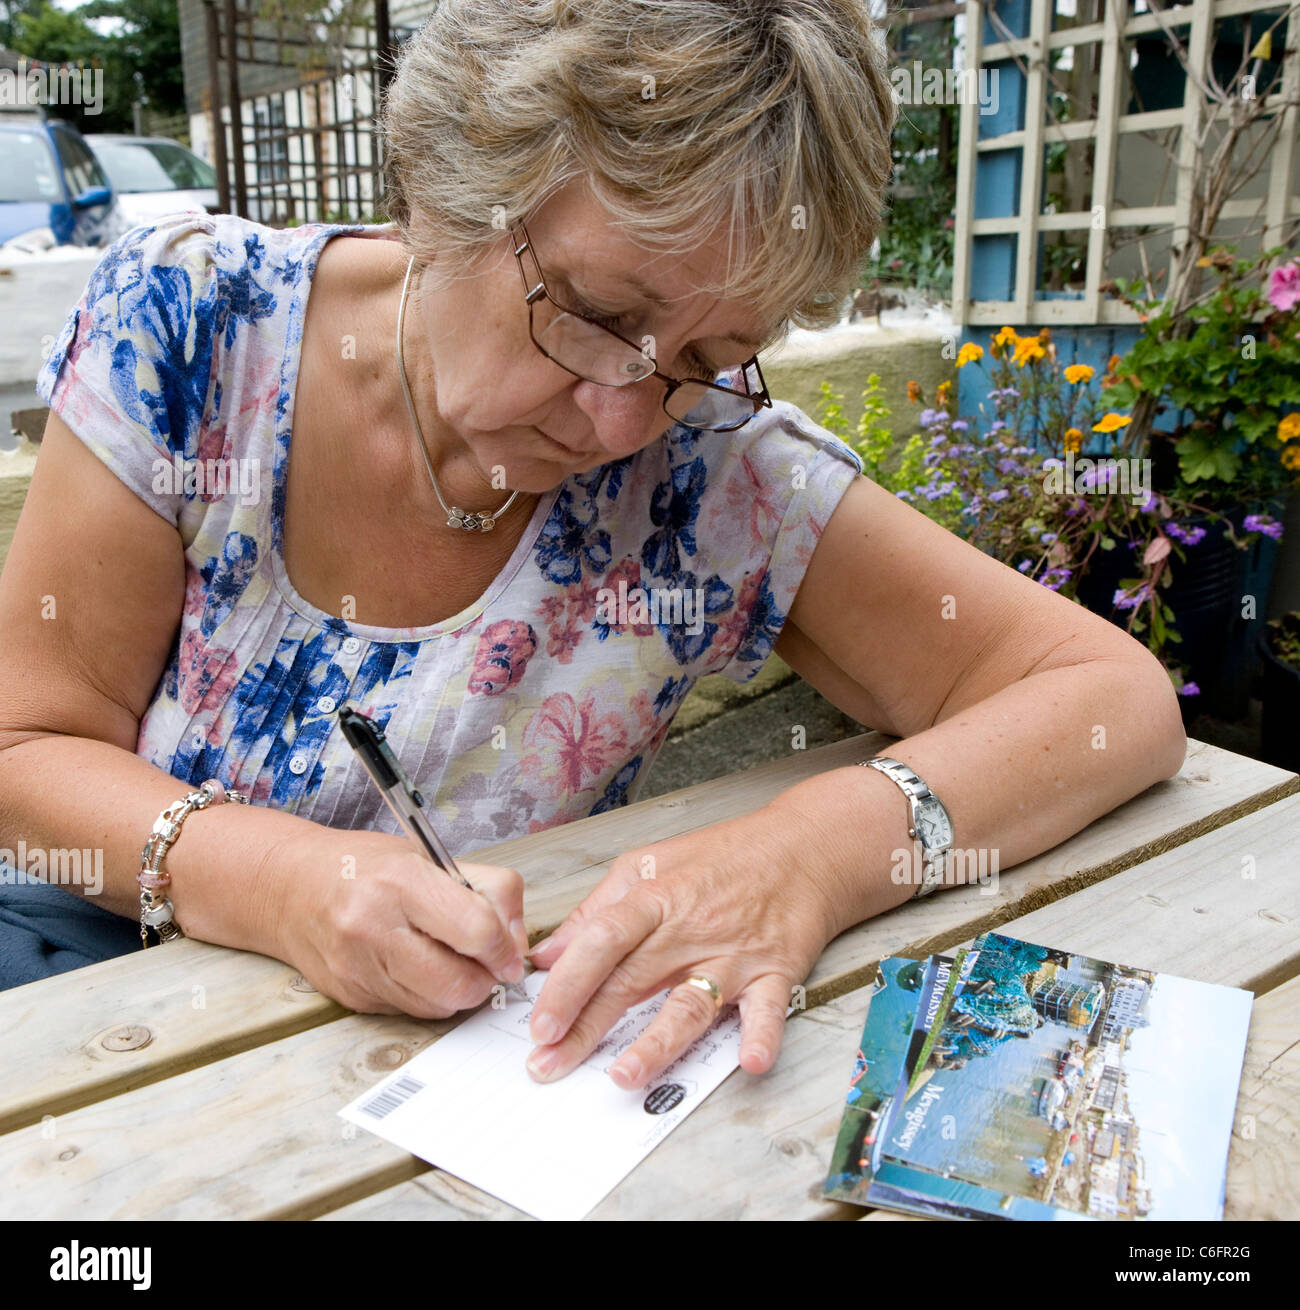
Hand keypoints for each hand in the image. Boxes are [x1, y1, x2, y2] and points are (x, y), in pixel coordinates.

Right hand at [273, 829, 527, 1018]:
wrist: (290, 887)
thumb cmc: (368, 867)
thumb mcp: (433, 857)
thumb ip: (489, 890)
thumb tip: (517, 941)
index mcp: (401, 882)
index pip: (475, 930)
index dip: (503, 948)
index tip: (509, 952)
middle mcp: (374, 928)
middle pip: (458, 984)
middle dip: (485, 981)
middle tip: (486, 965)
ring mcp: (359, 969)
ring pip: (438, 1006)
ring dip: (458, 992)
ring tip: (451, 961)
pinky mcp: (352, 997)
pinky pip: (411, 1011)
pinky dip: (428, 996)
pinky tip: (419, 967)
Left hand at [523, 801, 845, 1089]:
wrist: (803, 849)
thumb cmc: (723, 857)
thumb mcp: (649, 864)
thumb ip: (596, 910)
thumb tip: (547, 954)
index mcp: (655, 899)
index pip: (602, 940)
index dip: (568, 982)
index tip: (540, 1022)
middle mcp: (691, 929)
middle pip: (631, 981)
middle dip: (586, 1028)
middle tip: (548, 1065)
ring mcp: (734, 954)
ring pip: (690, 1003)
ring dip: (657, 1042)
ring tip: (624, 1076)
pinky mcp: (775, 972)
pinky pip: (768, 1008)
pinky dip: (761, 1034)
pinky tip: (751, 1061)